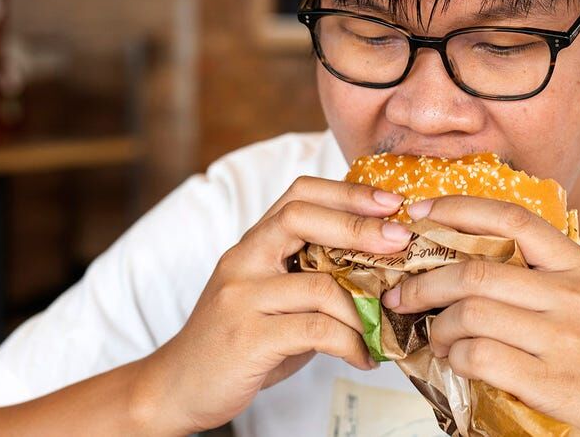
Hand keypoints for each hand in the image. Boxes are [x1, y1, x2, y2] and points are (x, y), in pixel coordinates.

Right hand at [131, 176, 413, 433]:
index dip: (348, 192)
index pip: (298, 194)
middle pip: (302, 217)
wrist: (177, 386)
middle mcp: (243, 262)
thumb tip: (382, 264)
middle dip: (360, 225)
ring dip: (363, 308)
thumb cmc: (237, 342)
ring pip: (319, 284)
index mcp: (252, 245)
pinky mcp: (247, 338)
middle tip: (402, 241)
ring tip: (382, 329)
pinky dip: (350, 344)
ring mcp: (241, 298)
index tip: (391, 203)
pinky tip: (363, 357)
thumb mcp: (271, 297)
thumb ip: (311, 275)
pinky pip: (316, 330)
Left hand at [381, 197, 579, 435]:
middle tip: (401, 294)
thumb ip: (548, 272)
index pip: (512, 219)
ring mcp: (565, 339)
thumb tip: (469, 254)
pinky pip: (480, 357)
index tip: (417, 212)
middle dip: (423, 282)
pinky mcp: (554, 382)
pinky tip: (455, 360)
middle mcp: (575, 294)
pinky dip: (455, 358)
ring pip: (471, 314)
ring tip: (434, 336)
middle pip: (476, 271)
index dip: (456, 209)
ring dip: (437, 327)